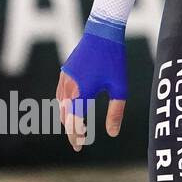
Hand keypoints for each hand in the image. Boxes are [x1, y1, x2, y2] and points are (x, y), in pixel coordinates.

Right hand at [58, 30, 127, 151]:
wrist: (102, 34)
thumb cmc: (114, 61)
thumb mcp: (120, 88)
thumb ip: (116, 112)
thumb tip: (112, 133)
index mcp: (82, 94)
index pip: (73, 123)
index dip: (75, 137)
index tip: (79, 147)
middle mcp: (69, 89)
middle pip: (65, 117)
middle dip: (71, 130)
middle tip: (79, 141)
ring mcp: (64, 80)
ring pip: (60, 106)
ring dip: (67, 118)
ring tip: (78, 127)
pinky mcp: (64, 72)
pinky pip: (60, 95)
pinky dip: (64, 105)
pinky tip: (72, 108)